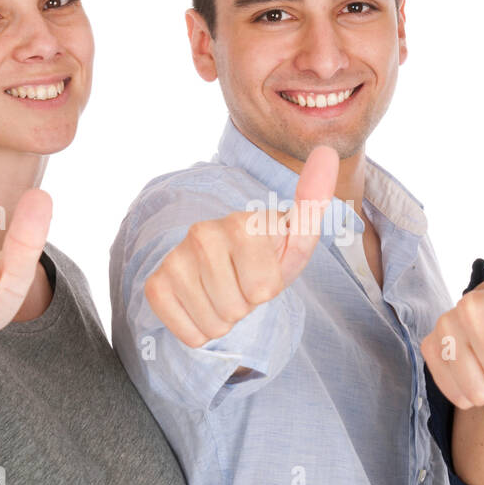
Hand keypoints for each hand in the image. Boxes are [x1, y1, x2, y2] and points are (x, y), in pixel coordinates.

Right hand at [144, 145, 338, 347]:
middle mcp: (202, 235)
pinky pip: (189, 334)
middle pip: (236, 309)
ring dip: (224, 318)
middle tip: (241, 283)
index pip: (262, 289)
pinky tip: (201, 304)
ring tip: (223, 293)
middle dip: (245, 305)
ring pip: (213, 324)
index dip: (267, 288)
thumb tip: (327, 150)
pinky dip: (199, 330)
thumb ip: (312, 202)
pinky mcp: (156, 285)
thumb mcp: (295, 236)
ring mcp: (175, 259)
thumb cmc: (266, 253)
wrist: (221, 264)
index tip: (262, 269)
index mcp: (241, 223)